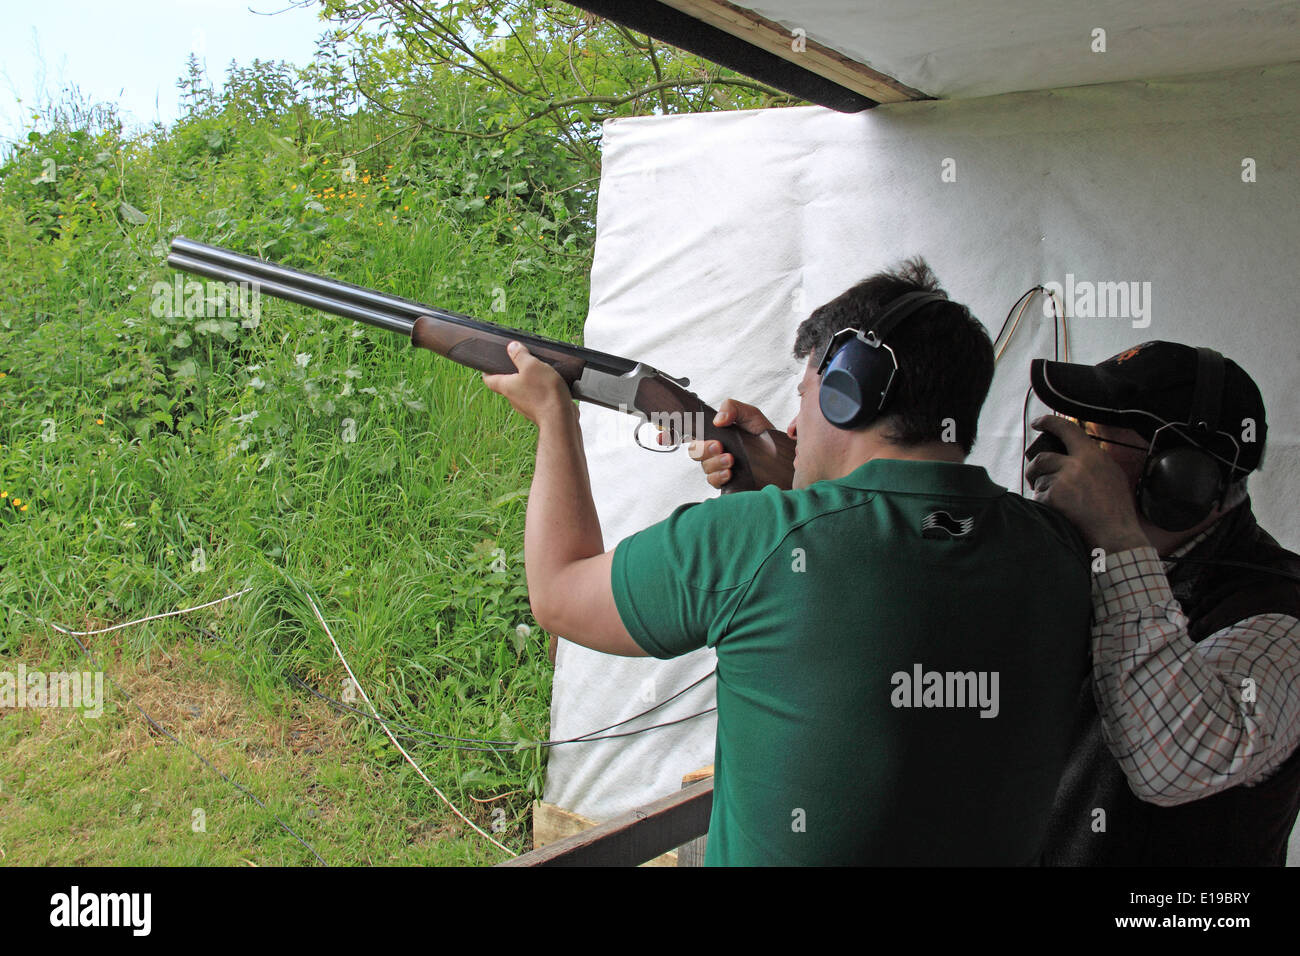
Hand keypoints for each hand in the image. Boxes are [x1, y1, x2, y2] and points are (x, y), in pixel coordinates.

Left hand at [482, 342, 574, 427]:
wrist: (560, 418)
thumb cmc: (544, 393)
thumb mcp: (531, 365)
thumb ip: (520, 355)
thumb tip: (512, 347)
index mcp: (506, 386)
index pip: (489, 379)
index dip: (487, 372)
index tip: (487, 367)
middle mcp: (513, 398)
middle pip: (507, 385)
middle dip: (512, 375)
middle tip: (519, 365)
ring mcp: (526, 406)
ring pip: (523, 392)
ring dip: (528, 383)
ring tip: (538, 373)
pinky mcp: (539, 411)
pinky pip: (536, 398)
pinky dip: (540, 392)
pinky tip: (550, 386)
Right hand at [679, 399, 775, 488]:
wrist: (783, 459)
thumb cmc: (766, 437)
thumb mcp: (751, 415)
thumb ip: (733, 408)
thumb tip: (718, 419)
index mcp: (718, 434)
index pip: (692, 433)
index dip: (677, 435)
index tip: (672, 437)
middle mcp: (716, 451)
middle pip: (695, 451)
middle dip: (704, 449)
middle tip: (719, 446)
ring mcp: (720, 467)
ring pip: (704, 466)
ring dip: (715, 462)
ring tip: (731, 460)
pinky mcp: (727, 482)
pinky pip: (713, 481)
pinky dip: (718, 476)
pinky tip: (730, 473)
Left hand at [1025, 415, 1150, 553]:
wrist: (1115, 535)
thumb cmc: (1116, 511)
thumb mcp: (1112, 476)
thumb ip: (1092, 462)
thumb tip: (1073, 455)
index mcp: (1093, 455)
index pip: (1067, 429)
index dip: (1049, 422)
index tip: (1039, 422)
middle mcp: (1077, 464)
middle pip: (1041, 458)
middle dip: (1034, 470)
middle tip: (1034, 479)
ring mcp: (1063, 480)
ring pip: (1039, 480)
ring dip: (1042, 491)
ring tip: (1060, 505)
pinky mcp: (1053, 497)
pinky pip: (1038, 498)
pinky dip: (1043, 507)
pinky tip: (1059, 515)